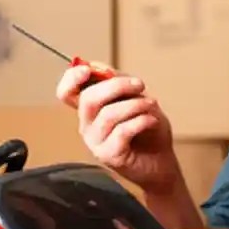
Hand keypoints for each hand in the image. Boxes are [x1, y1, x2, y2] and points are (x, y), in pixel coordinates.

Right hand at [56, 65, 179, 193]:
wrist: (161, 161)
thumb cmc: (148, 129)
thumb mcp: (135, 98)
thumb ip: (116, 82)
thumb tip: (98, 66)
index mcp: (89, 110)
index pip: (67, 93)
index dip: (72, 79)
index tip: (88, 70)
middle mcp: (87, 126)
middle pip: (88, 99)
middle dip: (117, 86)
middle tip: (140, 85)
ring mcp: (96, 143)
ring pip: (108, 115)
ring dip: (135, 104)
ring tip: (152, 105)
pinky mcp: (109, 156)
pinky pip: (122, 131)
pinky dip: (141, 121)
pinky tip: (152, 121)